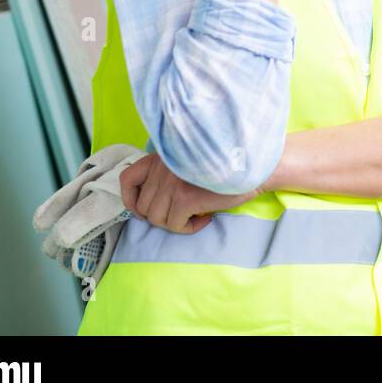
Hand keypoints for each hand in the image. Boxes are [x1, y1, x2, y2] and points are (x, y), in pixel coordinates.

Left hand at [119, 153, 261, 233]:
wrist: (254, 167)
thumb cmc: (226, 167)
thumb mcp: (190, 162)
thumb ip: (168, 172)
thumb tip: (150, 202)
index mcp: (162, 155)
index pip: (127, 179)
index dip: (131, 199)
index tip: (145, 209)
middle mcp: (162, 167)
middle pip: (144, 206)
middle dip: (162, 217)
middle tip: (184, 214)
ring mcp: (171, 182)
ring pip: (157, 219)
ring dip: (176, 223)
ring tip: (195, 215)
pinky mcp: (184, 197)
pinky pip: (174, 225)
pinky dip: (188, 228)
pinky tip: (205, 218)